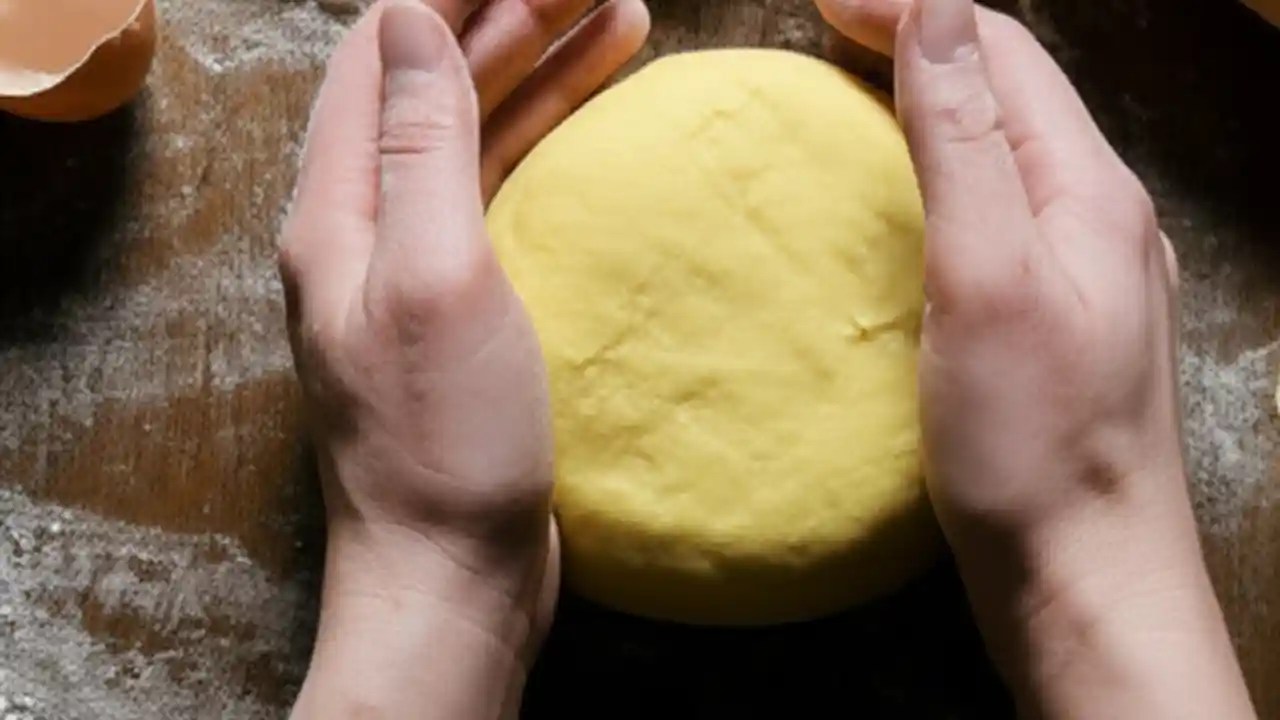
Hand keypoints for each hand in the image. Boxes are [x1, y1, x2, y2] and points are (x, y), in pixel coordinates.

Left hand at [280, 0, 647, 716]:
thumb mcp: (435, 274)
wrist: (452, 575)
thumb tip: (407, 18)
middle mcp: (367, 227)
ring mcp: (417, 266)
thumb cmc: (442, 442)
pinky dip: (548, 144)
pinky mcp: (465, 306)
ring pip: (476, 132)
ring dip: (540, 70)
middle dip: (512, 17)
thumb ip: (420, 144)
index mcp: (338, 209)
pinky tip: (594, 121)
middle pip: (435, 83)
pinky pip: (503, 193)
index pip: (381, 51)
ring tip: (622, 20)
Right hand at [818, 0, 1254, 716]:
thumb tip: (942, 12)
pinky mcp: (1062, 322)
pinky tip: (913, 208)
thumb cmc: (1033, 445)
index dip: (916, 10)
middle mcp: (1103, 217)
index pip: (1003, 50)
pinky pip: (1007, 212)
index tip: (826, 6)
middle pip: (1014, 90)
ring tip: (860, 102)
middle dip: (926, 42)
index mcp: (1091, 190)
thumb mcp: (987, 276)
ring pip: (1009, 150)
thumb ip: (966, 141)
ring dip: (936, 107)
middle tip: (834, 39)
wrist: (1087, 578)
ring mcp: (1090, 273)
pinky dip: (949, 177)